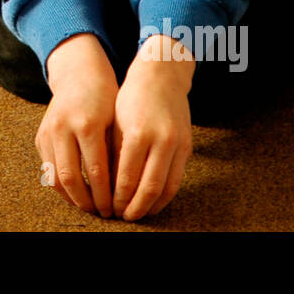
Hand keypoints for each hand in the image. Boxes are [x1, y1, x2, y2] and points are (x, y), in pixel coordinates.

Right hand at [35, 34, 119, 217]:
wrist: (79, 73)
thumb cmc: (106, 96)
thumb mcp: (116, 120)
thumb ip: (115, 152)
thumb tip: (123, 190)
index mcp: (87, 123)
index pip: (95, 171)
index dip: (104, 194)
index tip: (115, 208)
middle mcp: (63, 127)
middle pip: (70, 178)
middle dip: (87, 201)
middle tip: (102, 213)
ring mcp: (48, 131)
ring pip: (55, 177)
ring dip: (72, 197)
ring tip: (90, 206)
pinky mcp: (40, 136)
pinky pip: (48, 168)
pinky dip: (61, 185)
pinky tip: (77, 193)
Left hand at [112, 35, 193, 220]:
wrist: (162, 75)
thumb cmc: (131, 97)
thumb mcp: (116, 121)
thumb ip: (113, 153)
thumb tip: (106, 186)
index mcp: (137, 132)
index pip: (127, 176)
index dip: (118, 197)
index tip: (109, 207)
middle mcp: (161, 139)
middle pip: (149, 187)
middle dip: (134, 207)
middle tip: (122, 217)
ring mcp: (178, 144)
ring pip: (167, 187)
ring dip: (152, 206)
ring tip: (138, 215)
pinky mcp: (188, 147)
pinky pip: (177, 179)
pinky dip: (166, 195)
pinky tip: (153, 202)